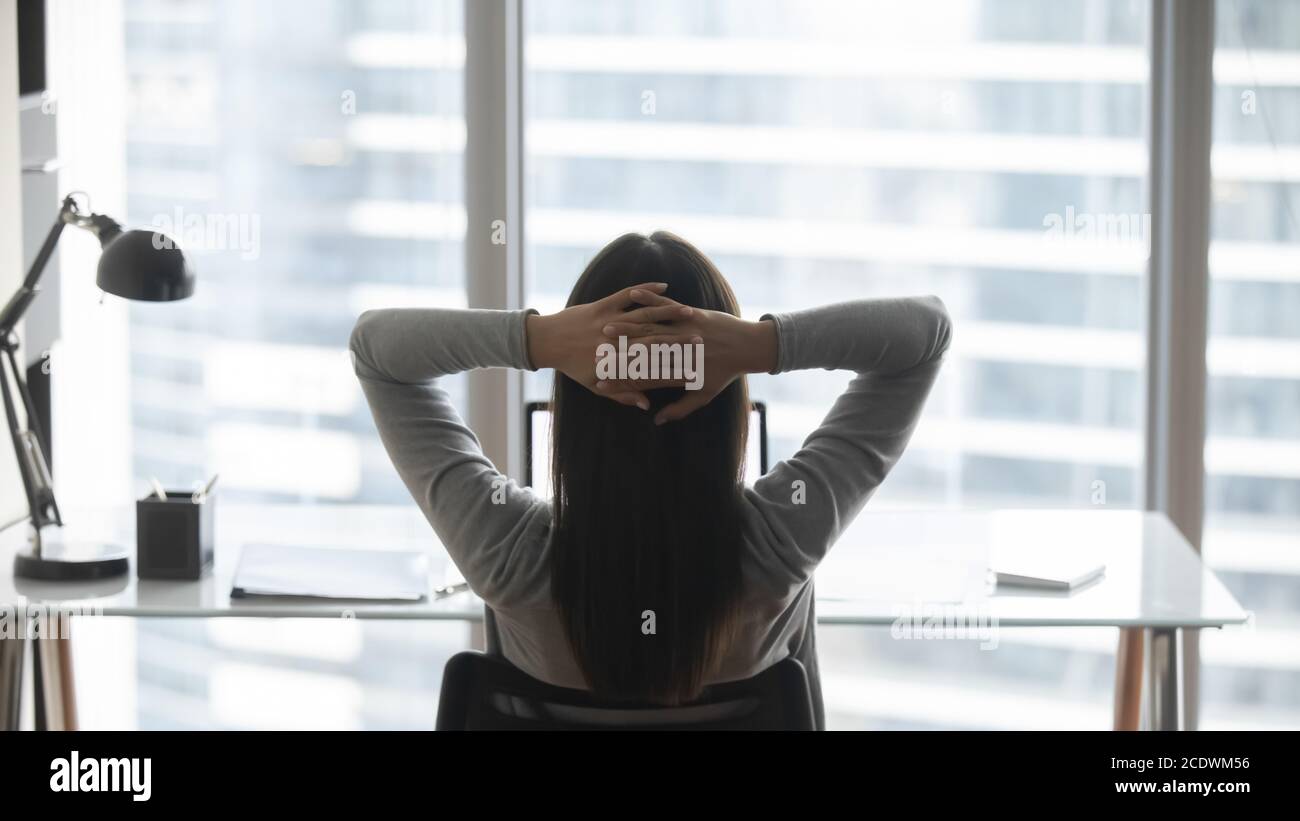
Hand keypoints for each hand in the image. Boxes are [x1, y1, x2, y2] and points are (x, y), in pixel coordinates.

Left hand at [525, 282, 701, 409]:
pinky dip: (645, 290)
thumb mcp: (596, 385)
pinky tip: (663, 285)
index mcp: (613, 363)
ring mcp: (608, 320)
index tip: (693, 366)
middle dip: (679, 338)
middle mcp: (613, 341)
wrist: (546, 341)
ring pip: (643, 316)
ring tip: (691, 312)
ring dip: (668, 312)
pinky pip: (627, 295)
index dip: (672, 365)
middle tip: (701, 338)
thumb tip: (647, 406)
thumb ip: (623, 395)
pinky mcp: (603, 305)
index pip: (650, 365)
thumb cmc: (572, 366)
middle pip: (652, 339)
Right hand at [596, 290, 776, 424]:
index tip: (601, 383)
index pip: (644, 378)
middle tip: (595, 357)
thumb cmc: (725, 372)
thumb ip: (679, 409)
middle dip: (617, 352)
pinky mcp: (691, 314)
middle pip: (642, 352)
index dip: (621, 381)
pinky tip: (632, 294)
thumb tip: (657, 420)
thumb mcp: (704, 395)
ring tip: (606, 326)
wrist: (749, 346)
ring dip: (627, 326)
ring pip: (651, 328)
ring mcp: (686, 330)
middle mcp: (681, 350)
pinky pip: (666, 305)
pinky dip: (649, 298)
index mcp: (680, 371)